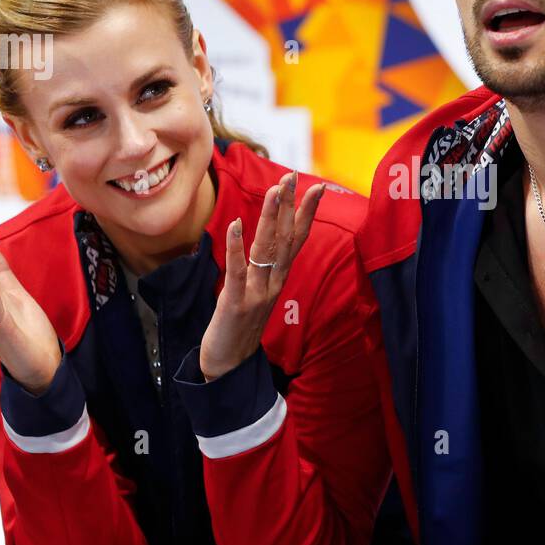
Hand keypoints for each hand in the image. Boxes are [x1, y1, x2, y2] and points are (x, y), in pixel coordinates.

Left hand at [198, 172, 324, 379]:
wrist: (229, 368)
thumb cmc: (239, 327)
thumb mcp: (257, 293)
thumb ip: (263, 268)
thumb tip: (265, 241)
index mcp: (277, 279)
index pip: (295, 240)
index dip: (306, 213)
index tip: (315, 187)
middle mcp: (273, 284)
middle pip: (284, 239)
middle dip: (289, 206)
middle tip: (293, 176)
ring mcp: (256, 294)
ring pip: (266, 250)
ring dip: (270, 218)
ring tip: (274, 191)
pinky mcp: (235, 304)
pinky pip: (237, 272)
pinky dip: (236, 247)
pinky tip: (235, 224)